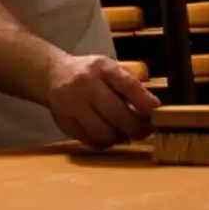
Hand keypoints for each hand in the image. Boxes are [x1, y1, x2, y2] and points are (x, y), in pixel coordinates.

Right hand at [46, 55, 160, 148]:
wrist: (53, 74)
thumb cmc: (90, 73)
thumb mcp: (109, 68)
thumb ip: (129, 85)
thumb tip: (152, 108)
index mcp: (101, 68)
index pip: (128, 85)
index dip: (144, 102)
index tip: (155, 112)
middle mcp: (85, 84)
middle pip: (116, 113)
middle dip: (135, 127)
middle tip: (144, 132)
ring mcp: (72, 104)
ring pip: (102, 132)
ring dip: (119, 138)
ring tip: (125, 136)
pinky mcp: (63, 121)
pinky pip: (89, 139)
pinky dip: (103, 142)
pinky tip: (108, 136)